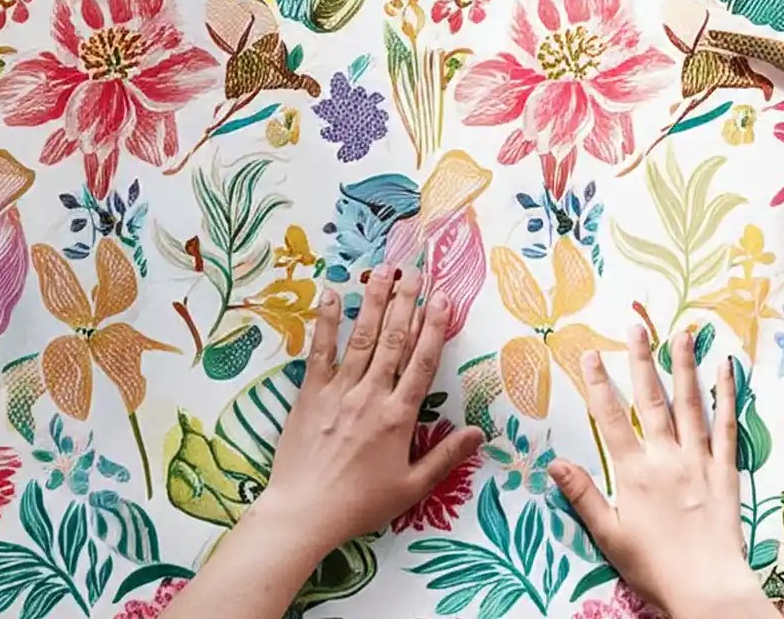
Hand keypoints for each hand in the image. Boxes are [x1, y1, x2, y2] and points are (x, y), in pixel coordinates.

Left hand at [258, 265, 484, 558]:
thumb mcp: (411, 487)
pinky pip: (320, 352)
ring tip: (383, 271)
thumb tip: (478, 433)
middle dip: (405, 302)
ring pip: (361, 338)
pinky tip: (332, 296)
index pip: (422, 362)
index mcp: (399, 417)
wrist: (304, 512)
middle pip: (394, 340)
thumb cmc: (360, 504)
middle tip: (415, 270)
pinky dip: (326, 323)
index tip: (443, 298)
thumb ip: (445, 457)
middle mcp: (371, 395)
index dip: (434, 327)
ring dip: (374, 302)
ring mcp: (338, 392)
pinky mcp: (310, 395)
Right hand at [548, 327, 778, 618]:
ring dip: (685, 365)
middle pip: (651, 399)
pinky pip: (727, 426)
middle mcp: (666, 457)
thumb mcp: (608, 535)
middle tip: (636, 325)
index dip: (597, 384)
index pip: (610, 418)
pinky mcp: (726, 470)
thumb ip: (582, 495)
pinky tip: (726, 370)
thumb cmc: (653, 566)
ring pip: (690, 403)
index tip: (588, 353)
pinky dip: (726, 396)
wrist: (706, 586)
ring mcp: (699, 460)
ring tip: (683, 332)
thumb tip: (554, 462)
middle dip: (641, 359)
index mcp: (633, 472)